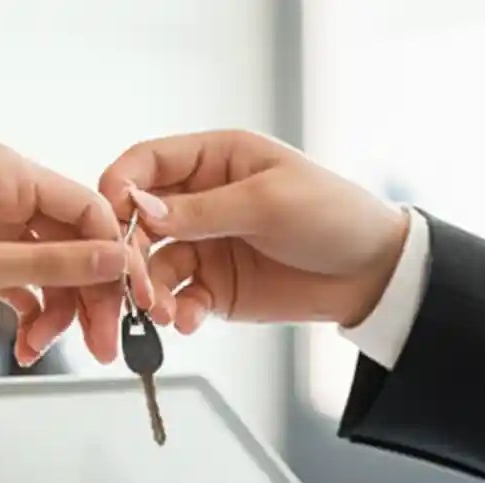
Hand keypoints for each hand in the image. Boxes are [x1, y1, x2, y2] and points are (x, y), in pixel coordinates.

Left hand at [0, 141, 138, 364]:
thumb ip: (52, 266)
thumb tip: (116, 261)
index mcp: (4, 170)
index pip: (87, 209)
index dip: (116, 258)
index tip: (135, 302)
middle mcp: (1, 188)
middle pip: (72, 243)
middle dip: (88, 296)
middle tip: (103, 345)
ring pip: (48, 268)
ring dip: (56, 312)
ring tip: (41, 351)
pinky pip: (21, 281)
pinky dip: (28, 313)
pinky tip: (26, 345)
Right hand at [94, 130, 408, 338]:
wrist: (374, 273)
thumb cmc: (333, 216)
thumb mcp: (269, 203)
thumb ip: (203, 210)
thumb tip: (141, 208)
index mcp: (214, 159)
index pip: (147, 162)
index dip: (122, 185)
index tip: (111, 216)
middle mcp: (200, 200)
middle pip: (139, 220)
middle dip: (130, 251)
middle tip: (134, 280)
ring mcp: (205, 244)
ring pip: (153, 265)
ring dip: (151, 290)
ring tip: (165, 312)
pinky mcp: (214, 286)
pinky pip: (180, 299)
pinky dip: (178, 312)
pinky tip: (189, 321)